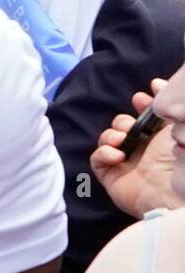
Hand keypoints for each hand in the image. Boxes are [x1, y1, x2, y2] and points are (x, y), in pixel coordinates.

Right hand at [90, 80, 179, 218]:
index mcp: (157, 138)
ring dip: (111, 135)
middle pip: (121, 125)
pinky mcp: (110, 176)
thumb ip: (166, 104)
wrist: (168, 189)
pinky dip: (103, 153)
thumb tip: (156, 83)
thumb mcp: (175, 126)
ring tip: (122, 140)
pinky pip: (97, 158)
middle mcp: (140, 149)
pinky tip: (116, 155)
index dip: (140, 105)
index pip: (143, 116)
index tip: (141, 99)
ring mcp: (124, 163)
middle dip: (122, 121)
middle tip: (130, 125)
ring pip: (106, 139)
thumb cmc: (176, 158)